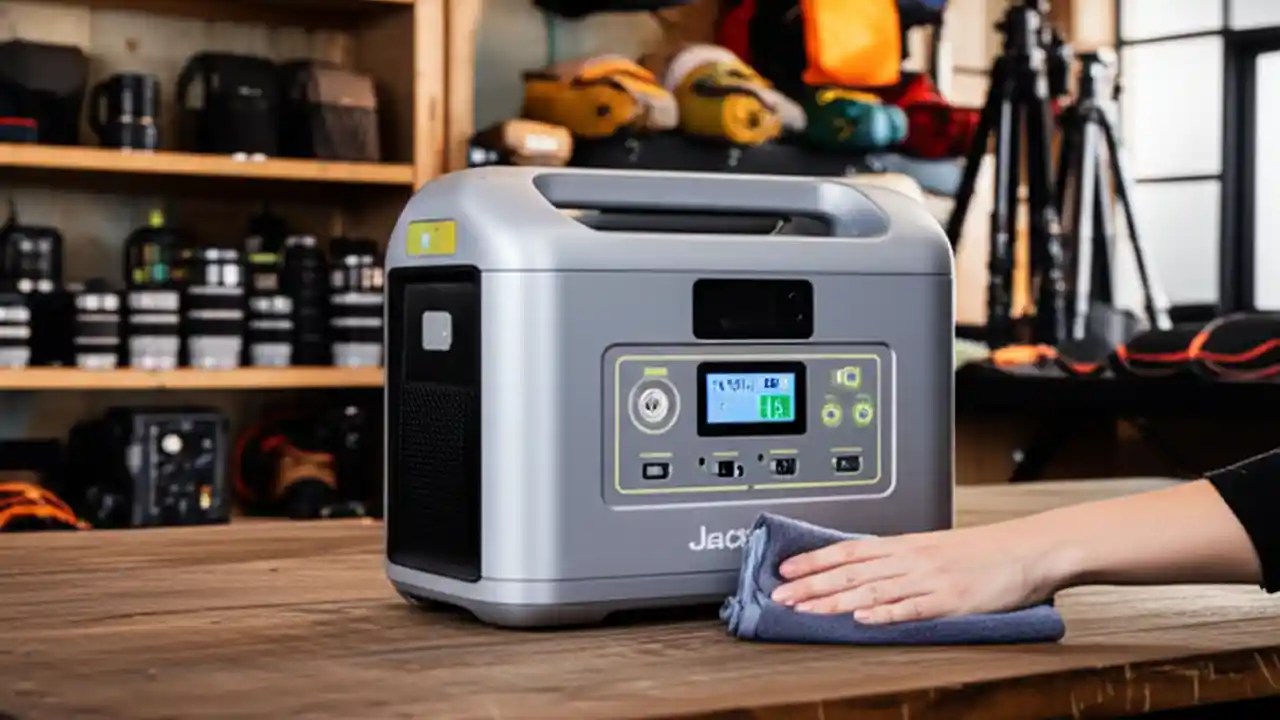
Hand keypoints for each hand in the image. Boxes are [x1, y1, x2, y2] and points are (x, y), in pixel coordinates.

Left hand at [769, 521, 1064, 624]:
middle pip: (851, 570)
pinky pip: (912, 608)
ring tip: (805, 609)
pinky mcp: (951, 602)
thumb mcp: (935, 548)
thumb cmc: (986, 552)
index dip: (814, 559)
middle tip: (780, 594)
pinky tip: (862, 619)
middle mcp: (912, 559)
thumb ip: (901, 558)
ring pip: (872, 589)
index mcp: (907, 544)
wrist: (1031, 550)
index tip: (786, 568)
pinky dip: (885, 614)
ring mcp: (930, 580)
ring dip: (834, 600)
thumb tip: (865, 568)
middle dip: (811, 584)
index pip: (849, 549)